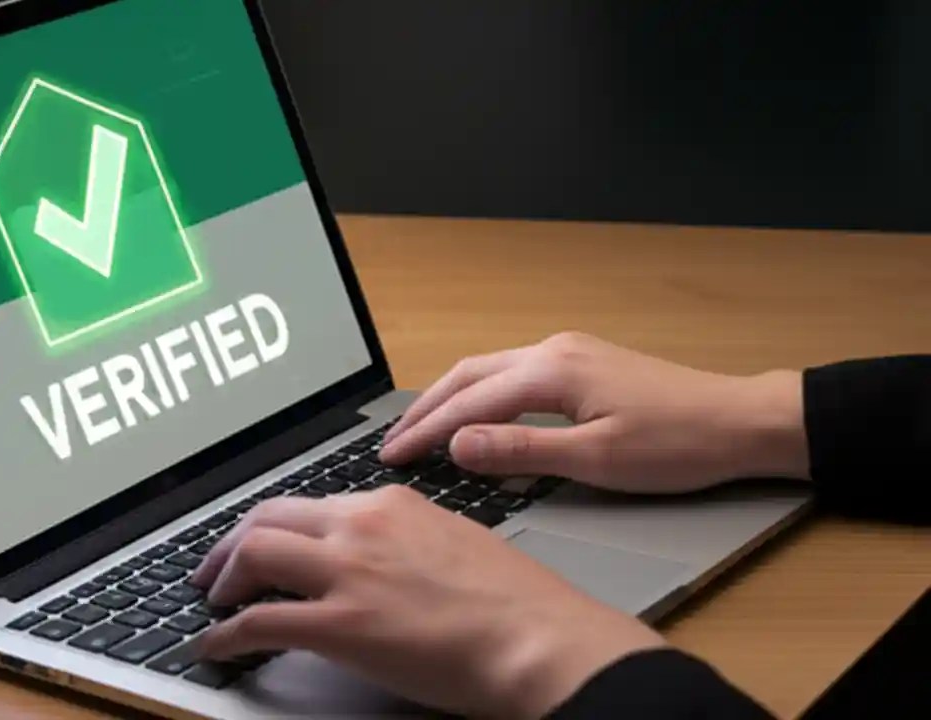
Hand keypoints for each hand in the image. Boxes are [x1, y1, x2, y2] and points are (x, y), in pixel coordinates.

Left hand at [191, 488, 666, 718]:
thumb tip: (382, 558)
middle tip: (217, 568)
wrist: (538, 637)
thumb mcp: (456, 542)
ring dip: (223, 578)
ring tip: (212, 602)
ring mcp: (348, 571)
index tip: (260, 543)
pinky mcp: (341, 623)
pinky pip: (260, 620)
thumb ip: (408, 539)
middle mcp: (360, 525)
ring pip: (254, 553)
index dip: (273, 526)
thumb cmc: (515, 601)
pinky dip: (226, 634)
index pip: (310, 504)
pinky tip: (216, 647)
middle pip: (268, 517)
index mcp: (390, 503)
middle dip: (232, 544)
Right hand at [380, 332, 808, 493]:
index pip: (470, 402)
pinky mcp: (583, 362)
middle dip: (427, 408)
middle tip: (393, 441)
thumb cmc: (678, 445)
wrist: (739, 421)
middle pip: (469, 373)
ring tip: (420, 429)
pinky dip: (480, 393)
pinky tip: (473, 414)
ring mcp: (569, 351)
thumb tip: (460, 445)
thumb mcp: (596, 460)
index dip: (427, 431)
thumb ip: (522, 451)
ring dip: (450, 398)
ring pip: (489, 369)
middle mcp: (554, 350)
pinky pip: (512, 372)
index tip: (393, 455)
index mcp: (554, 371)